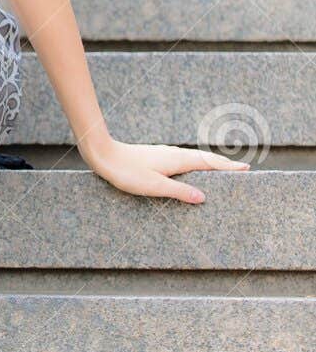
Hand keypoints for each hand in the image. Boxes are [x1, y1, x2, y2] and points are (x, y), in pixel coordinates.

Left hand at [82, 137, 249, 202]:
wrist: (104, 155)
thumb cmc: (127, 172)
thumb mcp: (154, 186)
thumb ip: (179, 192)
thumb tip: (203, 197)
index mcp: (179, 160)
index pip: (210, 164)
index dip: (228, 168)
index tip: (246, 169)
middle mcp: (175, 154)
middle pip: (206, 159)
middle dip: (224, 165)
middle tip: (241, 170)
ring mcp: (166, 154)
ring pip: (195, 159)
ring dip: (210, 164)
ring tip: (222, 172)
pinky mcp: (157, 157)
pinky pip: (185, 160)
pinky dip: (196, 164)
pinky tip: (191, 171)